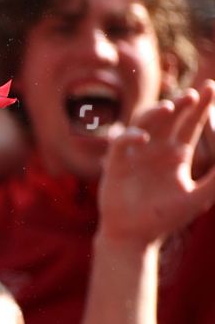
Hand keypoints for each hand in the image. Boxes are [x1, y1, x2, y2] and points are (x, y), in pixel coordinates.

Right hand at [97, 85, 214, 246]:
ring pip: (145, 122)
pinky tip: (143, 139)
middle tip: (193, 95)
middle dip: (180, 104)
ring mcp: (137, 153)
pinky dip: (131, 137)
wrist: (135, 236)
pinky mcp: (117, 163)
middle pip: (170, 118)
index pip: (191, 124)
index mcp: (177, 154)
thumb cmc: (165, 218)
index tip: (211, 87)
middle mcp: (157, 149)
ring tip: (169, 108)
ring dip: (155, 113)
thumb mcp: (198, 197)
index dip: (200, 106)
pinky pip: (122, 143)